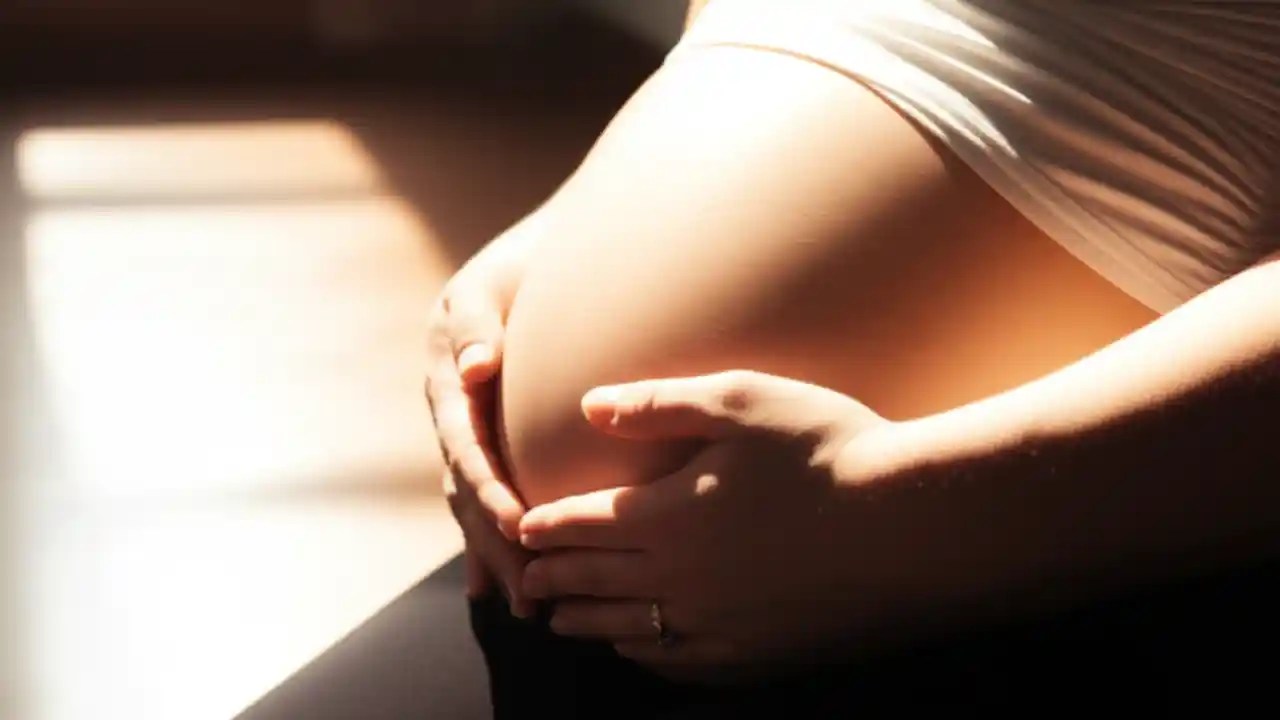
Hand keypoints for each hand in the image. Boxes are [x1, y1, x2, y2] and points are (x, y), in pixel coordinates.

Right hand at [425, 214, 541, 615]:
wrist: (522, 264)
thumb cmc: (510, 270)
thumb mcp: (484, 287)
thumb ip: (477, 326)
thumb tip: (475, 369)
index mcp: (448, 387)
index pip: (467, 449)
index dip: (490, 489)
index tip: (521, 525)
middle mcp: (452, 419)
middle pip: (469, 493)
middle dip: (497, 544)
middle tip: (530, 593)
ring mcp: (465, 434)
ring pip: (476, 505)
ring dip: (497, 554)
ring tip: (525, 603)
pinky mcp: (485, 441)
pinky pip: (484, 497)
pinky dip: (488, 539)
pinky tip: (490, 583)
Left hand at [517, 370, 902, 681]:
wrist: (911, 529)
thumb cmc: (831, 451)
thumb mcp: (744, 402)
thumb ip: (660, 402)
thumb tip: (588, 404)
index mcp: (669, 516)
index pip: (582, 526)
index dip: (544, 528)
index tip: (521, 529)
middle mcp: (679, 578)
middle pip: (592, 583)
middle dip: (550, 580)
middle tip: (523, 581)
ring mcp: (715, 624)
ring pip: (626, 630)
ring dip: (584, 622)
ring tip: (561, 619)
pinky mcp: (752, 655)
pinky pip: (675, 663)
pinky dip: (641, 653)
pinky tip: (637, 647)